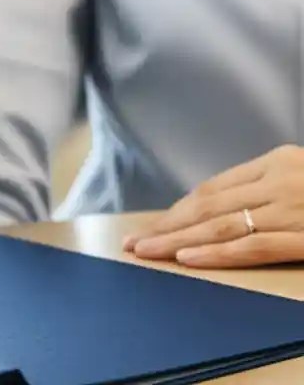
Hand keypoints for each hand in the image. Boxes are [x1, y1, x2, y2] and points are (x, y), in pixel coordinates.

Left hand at [125, 145, 303, 267]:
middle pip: (208, 207)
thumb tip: (230, 206)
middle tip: (133, 241)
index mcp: (276, 161)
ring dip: (179, 241)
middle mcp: (277, 182)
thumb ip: (269, 186)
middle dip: (166, 226)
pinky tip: (189, 259)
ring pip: (222, 226)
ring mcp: (291, 211)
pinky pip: (256, 247)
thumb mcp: (302, 173)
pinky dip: (219, 254)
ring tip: (147, 252)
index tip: (153, 226)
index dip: (178, 210)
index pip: (213, 188)